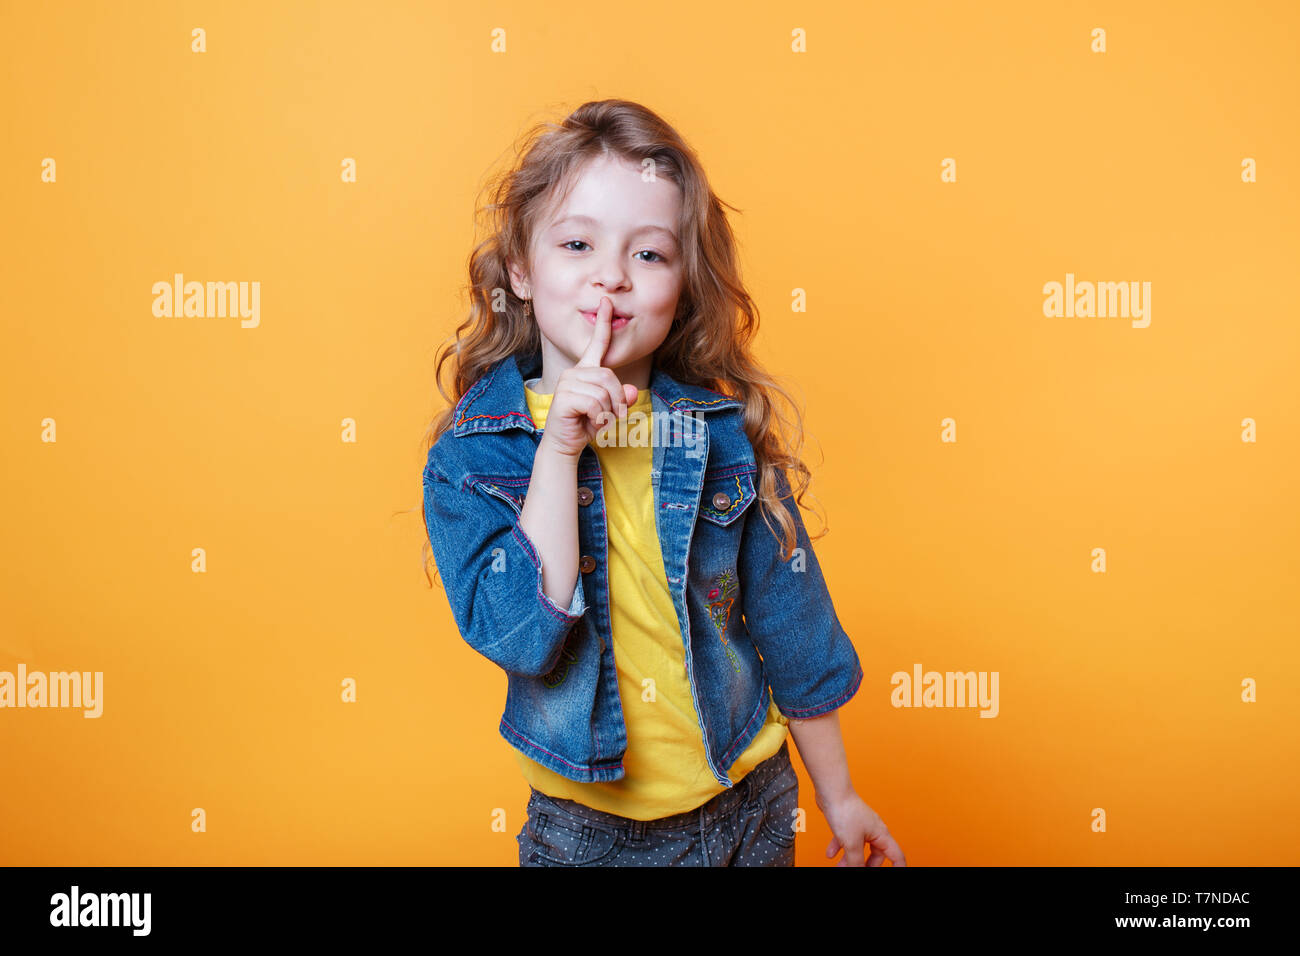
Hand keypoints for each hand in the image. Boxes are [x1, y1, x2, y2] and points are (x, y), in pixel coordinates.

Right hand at [539, 296, 638, 459]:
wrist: (564, 444)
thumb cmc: (585, 425)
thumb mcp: (610, 411)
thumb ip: (623, 399)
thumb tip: (632, 391)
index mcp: (586, 370)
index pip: (597, 344)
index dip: (603, 323)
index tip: (607, 302)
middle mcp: (574, 372)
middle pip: (610, 376)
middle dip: (616, 400)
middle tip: (609, 415)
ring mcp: (567, 382)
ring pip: (604, 392)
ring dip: (607, 411)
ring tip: (595, 419)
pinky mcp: (564, 396)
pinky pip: (595, 403)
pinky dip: (598, 417)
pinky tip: (587, 421)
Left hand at [818, 790, 906, 866]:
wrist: (831, 791)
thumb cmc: (845, 811)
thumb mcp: (851, 843)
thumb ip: (855, 862)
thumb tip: (857, 870)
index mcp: (881, 834)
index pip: (896, 855)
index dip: (898, 867)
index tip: (896, 873)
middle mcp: (873, 829)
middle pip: (876, 854)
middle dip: (867, 865)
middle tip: (857, 871)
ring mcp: (860, 825)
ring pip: (859, 847)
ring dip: (850, 859)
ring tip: (840, 867)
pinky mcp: (848, 821)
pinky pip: (846, 838)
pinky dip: (839, 847)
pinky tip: (830, 854)